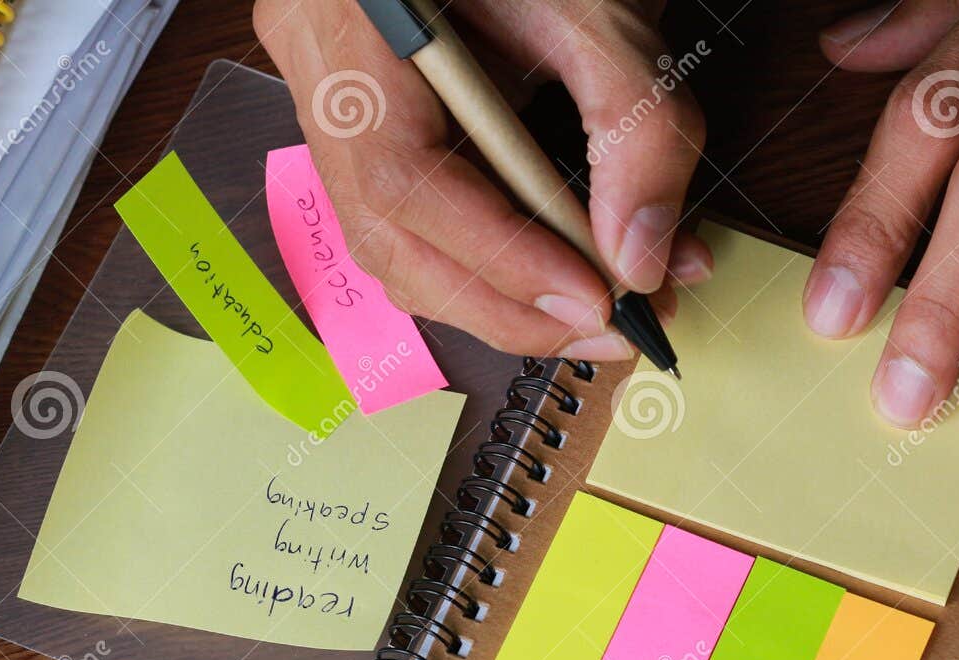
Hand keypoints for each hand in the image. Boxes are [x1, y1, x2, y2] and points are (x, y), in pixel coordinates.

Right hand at [255, 0, 711, 360]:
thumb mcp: (598, 7)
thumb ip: (634, 125)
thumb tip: (641, 256)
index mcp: (349, 21)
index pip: (402, 177)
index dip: (500, 257)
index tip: (595, 298)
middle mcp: (317, 69)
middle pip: (388, 237)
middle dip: (507, 304)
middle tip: (609, 329)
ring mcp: (327, 104)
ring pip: (392, 247)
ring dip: (498, 300)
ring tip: (592, 312)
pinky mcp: (359, 126)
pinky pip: (408, 222)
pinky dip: (482, 265)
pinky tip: (549, 273)